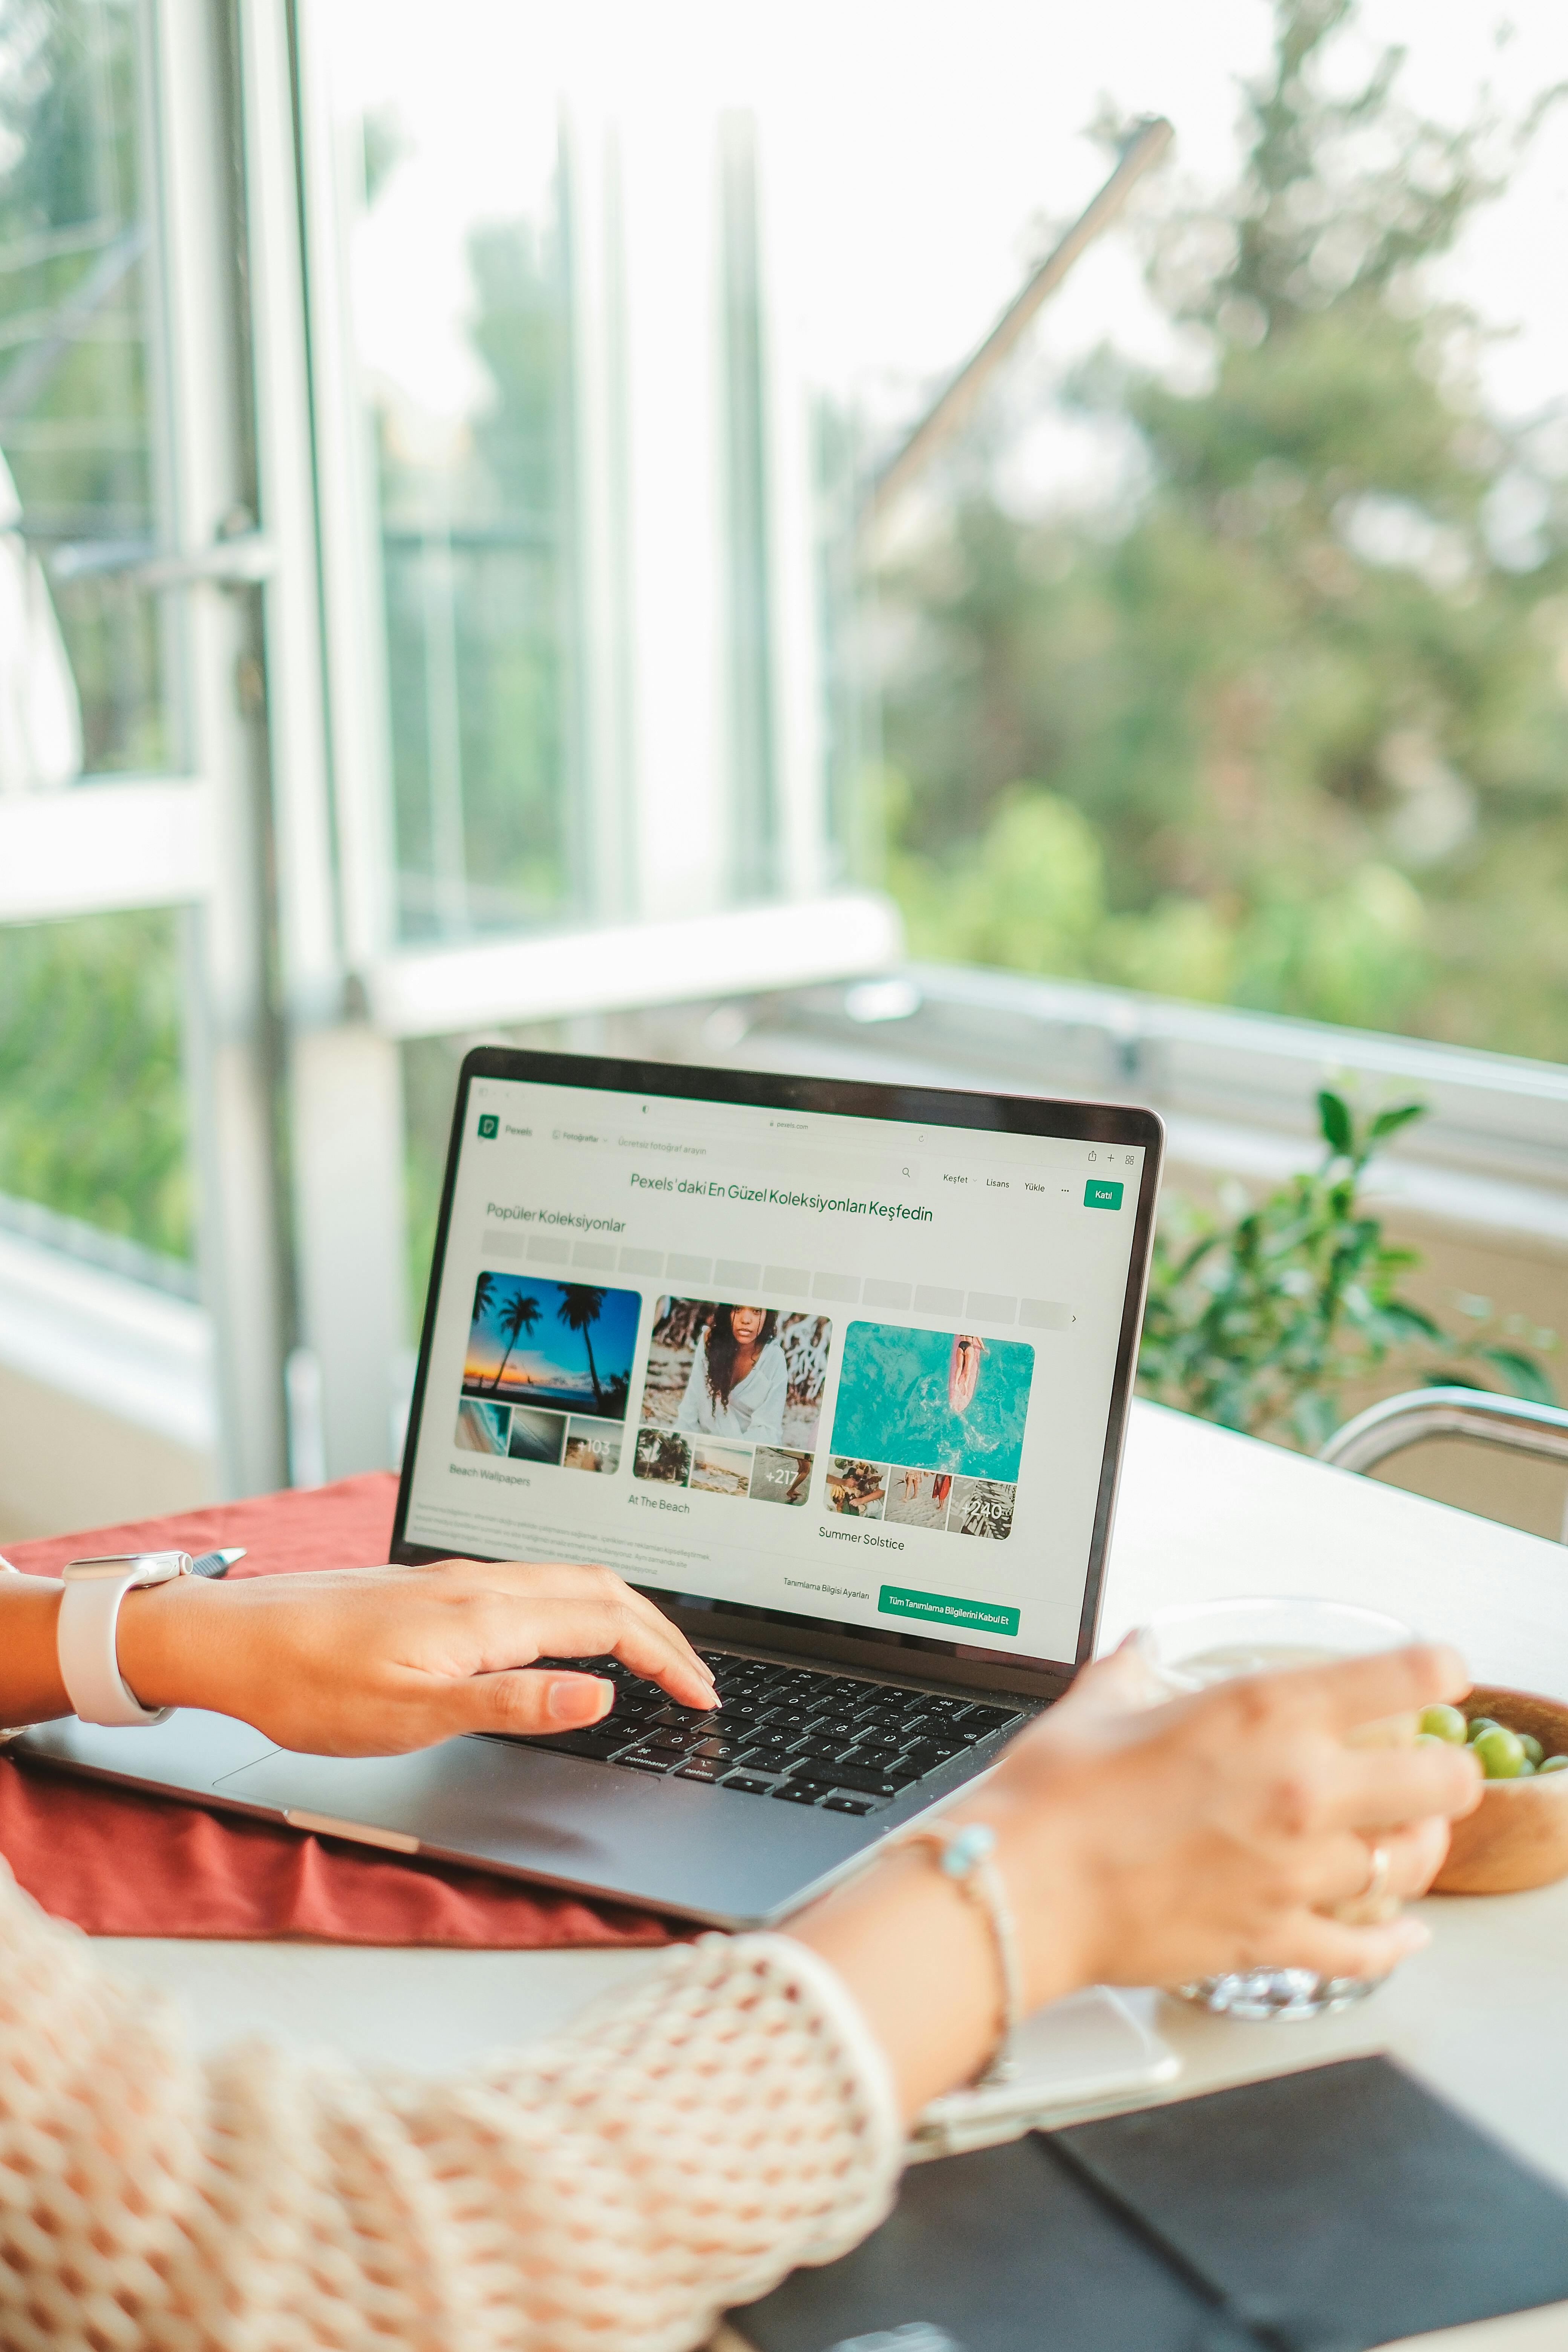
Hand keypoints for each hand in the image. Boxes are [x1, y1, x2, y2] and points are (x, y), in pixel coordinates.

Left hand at [115, 1557, 716, 1753]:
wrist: (232, 1642)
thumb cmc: (308, 1685)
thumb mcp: (413, 1716)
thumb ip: (512, 1705)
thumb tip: (598, 1696)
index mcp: (487, 1616)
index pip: (609, 1625)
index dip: (667, 1660)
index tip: (703, 1696)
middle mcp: (480, 1586)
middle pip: (602, 1591)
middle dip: (663, 1632)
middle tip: (698, 1678)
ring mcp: (457, 1583)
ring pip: (570, 1583)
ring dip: (625, 1616)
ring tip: (654, 1657)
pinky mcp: (435, 1590)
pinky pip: (534, 1587)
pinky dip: (580, 1610)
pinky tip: (569, 1638)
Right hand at [792, 1640, 1481, 2117]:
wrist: (1022, 1887)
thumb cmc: (1053, 1797)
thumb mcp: (1097, 1704)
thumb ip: (1131, 1671)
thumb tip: (1140, 1651)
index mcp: (1265, 1713)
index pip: (1405, 1677)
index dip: (1435, 1671)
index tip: (1437, 1673)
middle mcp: (1299, 1790)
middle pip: (1441, 1783)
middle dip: (1443, 1773)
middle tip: (1427, 1770)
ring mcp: (1293, 1872)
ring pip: (1410, 1866)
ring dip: (1415, 1850)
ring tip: (1407, 1839)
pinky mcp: (1273, 1939)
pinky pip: (1364, 1952)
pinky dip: (1391, 1945)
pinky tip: (1402, 1936)